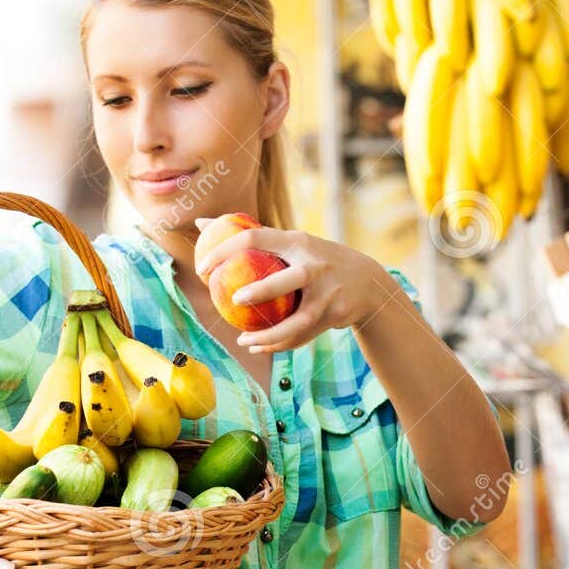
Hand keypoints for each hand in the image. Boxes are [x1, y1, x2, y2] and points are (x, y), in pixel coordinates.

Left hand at [193, 219, 397, 352]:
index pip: (257, 237)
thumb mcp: (290, 241)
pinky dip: (280, 344)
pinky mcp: (335, 315)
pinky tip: (258, 346)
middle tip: (234, 300)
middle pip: (288, 281)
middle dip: (261, 291)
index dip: (226, 250)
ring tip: (243, 341)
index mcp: (297, 241)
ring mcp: (328, 293)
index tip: (203, 267)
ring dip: (270, 336)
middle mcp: (315, 265)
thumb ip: (248, 232)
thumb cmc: (315, 258)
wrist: (367, 282)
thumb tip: (201, 222)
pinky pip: (303, 335)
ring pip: (297, 321)